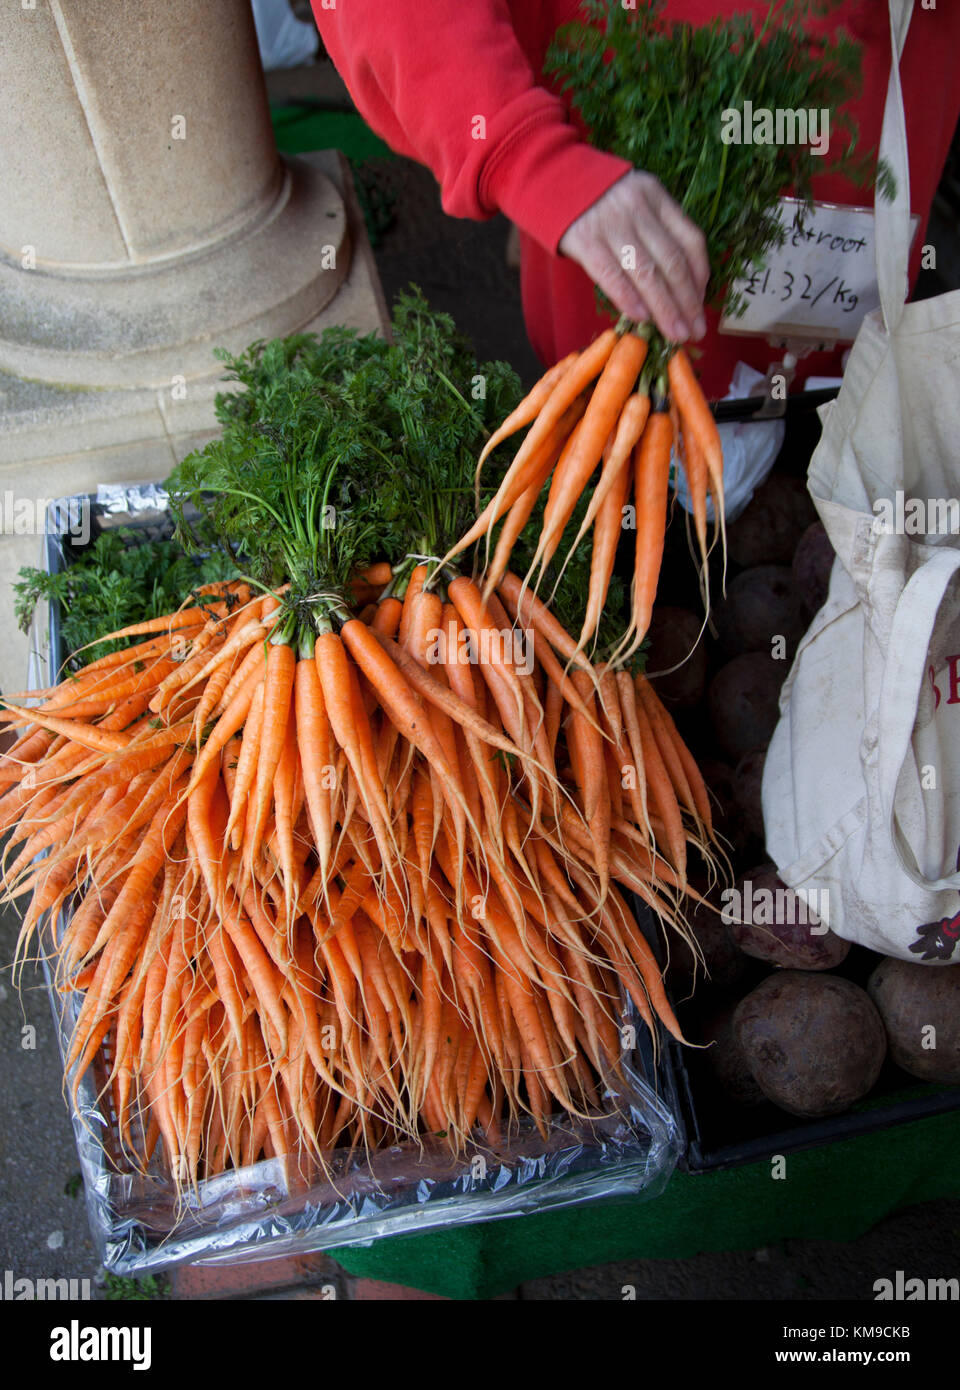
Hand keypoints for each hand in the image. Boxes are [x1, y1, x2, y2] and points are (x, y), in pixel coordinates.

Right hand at [558, 170, 709, 341]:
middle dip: (687, 302)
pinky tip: (641, 318)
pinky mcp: (585, 239)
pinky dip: (628, 298)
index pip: (690, 241)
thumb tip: (677, 285)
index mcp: (656, 197)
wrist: (551, 177)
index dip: (700, 278)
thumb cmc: (597, 200)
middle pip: (671, 261)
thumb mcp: (634, 201)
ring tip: (675, 334)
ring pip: (646, 272)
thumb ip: (654, 230)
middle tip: (694, 332)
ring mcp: (611, 223)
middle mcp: (638, 208)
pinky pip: (611, 274)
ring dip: (664, 308)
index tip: (701, 307)